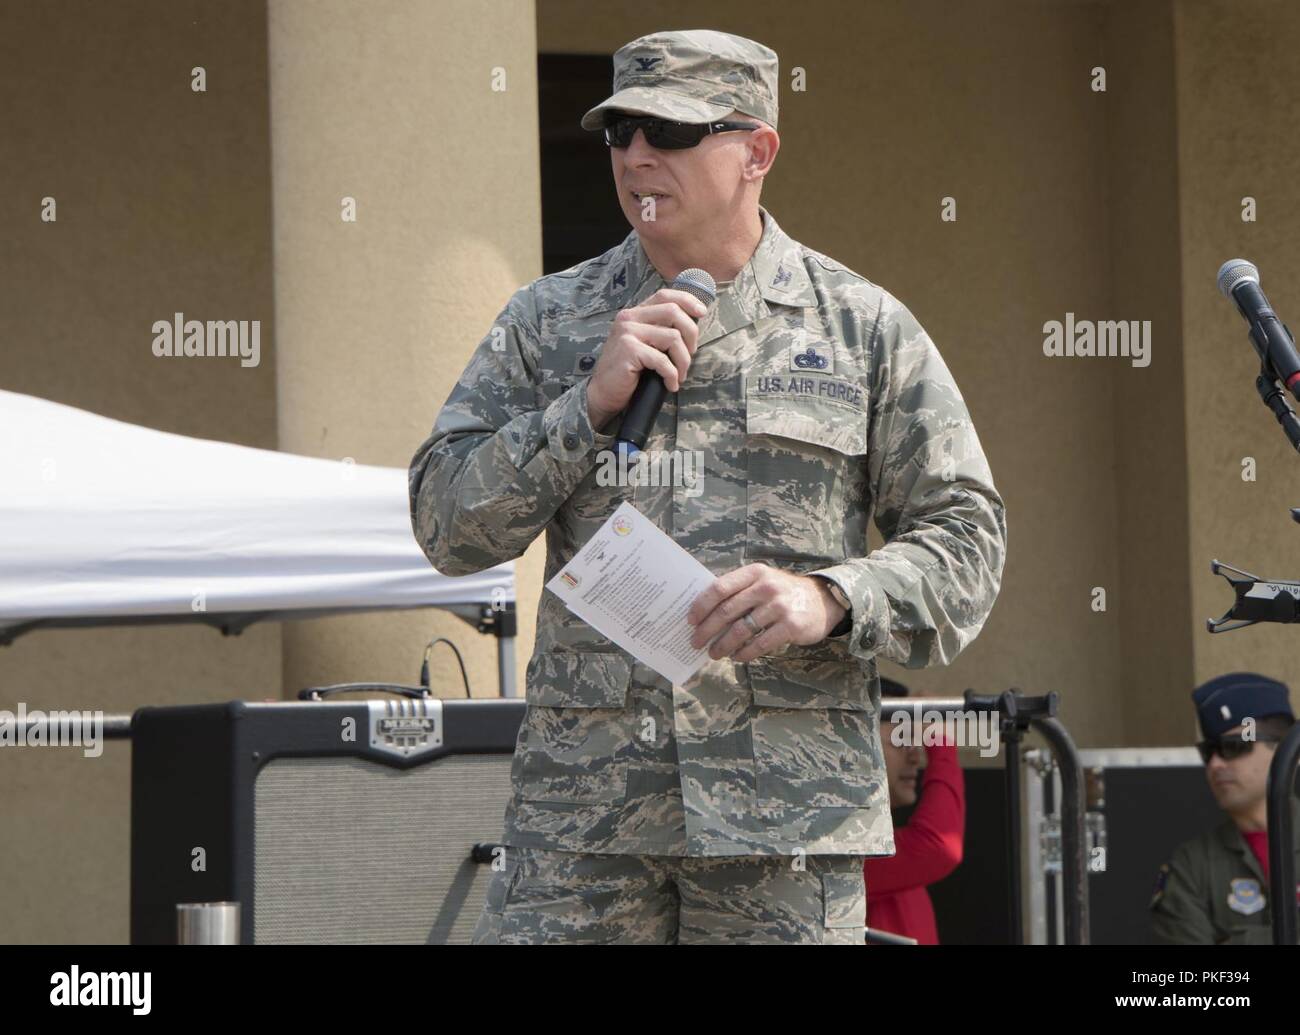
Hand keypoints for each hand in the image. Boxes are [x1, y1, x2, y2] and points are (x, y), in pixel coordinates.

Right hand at [585, 287, 709, 427]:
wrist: (603, 392)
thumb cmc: (628, 371)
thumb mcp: (644, 344)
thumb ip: (659, 330)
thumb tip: (693, 323)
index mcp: (634, 313)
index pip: (665, 295)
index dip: (687, 300)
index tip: (702, 313)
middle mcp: (629, 318)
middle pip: (673, 312)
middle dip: (691, 334)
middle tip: (691, 354)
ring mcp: (627, 333)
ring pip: (673, 337)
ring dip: (683, 360)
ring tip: (680, 375)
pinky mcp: (629, 351)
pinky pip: (663, 360)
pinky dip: (672, 375)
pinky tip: (670, 384)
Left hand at [686, 565, 847, 662]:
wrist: (823, 600)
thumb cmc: (783, 593)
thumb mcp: (763, 581)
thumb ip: (738, 590)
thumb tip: (704, 612)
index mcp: (755, 573)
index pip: (720, 588)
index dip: (701, 605)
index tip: (690, 620)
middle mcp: (766, 586)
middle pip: (727, 611)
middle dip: (707, 630)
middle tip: (696, 642)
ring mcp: (780, 606)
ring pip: (741, 630)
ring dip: (723, 645)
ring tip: (714, 653)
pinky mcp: (791, 626)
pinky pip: (760, 644)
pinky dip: (744, 653)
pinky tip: (736, 657)